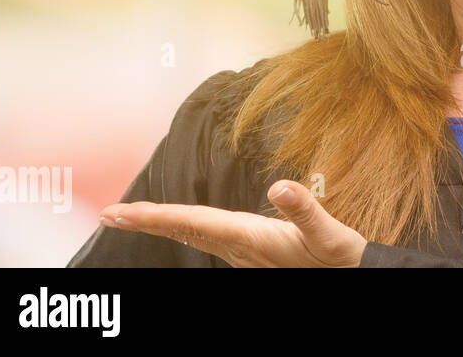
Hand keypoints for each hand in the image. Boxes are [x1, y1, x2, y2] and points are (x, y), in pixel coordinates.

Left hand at [98, 180, 367, 267]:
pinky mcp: (253, 254)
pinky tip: (182, 223)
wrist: (354, 278)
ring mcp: (245, 254)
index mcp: (251, 239)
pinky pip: (209, 238)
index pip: (192, 223)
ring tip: (133, 216)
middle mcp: (241, 248)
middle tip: (108, 214)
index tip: (118, 213)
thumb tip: (281, 186)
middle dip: (146, 222)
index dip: (154, 216)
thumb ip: (305, 210)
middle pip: (184, 230)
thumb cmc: (341, 260)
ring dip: (163, 224)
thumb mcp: (328, 235)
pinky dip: (186, 227)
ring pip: (194, 235)